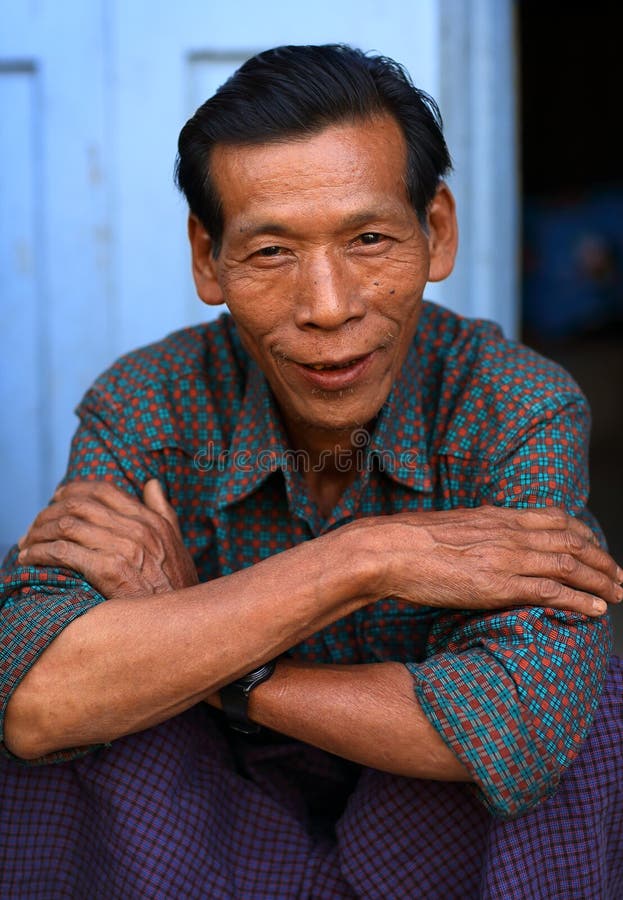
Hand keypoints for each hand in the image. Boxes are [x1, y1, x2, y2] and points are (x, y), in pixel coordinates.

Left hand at [17, 480, 198, 599]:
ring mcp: (122, 548)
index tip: (57, 497)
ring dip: (38, 533)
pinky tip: (29, 559)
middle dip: (49, 512)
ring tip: (27, 544)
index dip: (74, 490)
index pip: (104, 491)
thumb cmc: (177, 586)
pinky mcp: (107, 570)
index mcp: (150, 519)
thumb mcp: (177, 543)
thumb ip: (163, 511)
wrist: (182, 622)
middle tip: (35, 525)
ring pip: (66, 526)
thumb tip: (151, 484)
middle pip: (79, 506)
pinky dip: (39, 553)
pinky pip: (62, 552)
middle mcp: (136, 529)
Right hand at [356, 505, 622, 616]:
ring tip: (617, 593)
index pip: (553, 519)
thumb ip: (474, 531)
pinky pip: (551, 592)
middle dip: (600, 558)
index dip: (582, 533)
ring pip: (568, 565)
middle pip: (570, 541)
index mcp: (496, 517)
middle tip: (618, 574)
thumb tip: (481, 538)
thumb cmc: (407, 542)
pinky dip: (579, 600)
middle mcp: (508, 533)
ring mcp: (506, 558)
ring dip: (599, 580)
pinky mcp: (499, 585)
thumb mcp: (449, 526)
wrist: (387, 549)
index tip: (594, 544)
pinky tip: (595, 609)